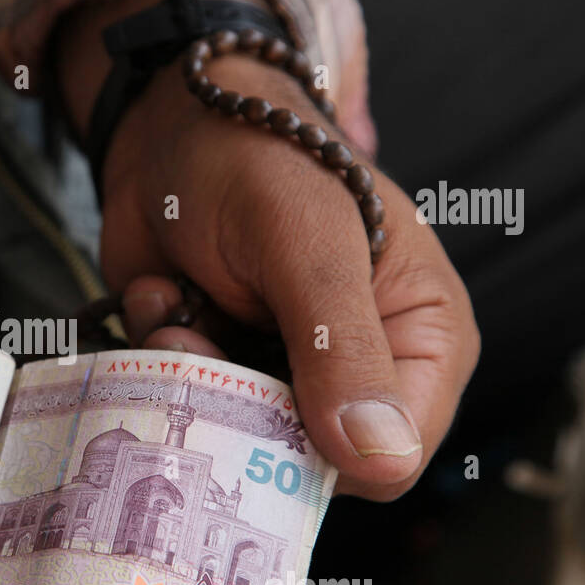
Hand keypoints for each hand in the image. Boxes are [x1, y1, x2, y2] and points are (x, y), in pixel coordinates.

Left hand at [101, 55, 478, 499]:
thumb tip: (381, 461)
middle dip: (241, 400)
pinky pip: (186, 405)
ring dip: (191, 370)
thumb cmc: (254, 156)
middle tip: (204, 328)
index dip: (323, 448)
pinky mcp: (223, 366)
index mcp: (424, 338)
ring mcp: (286, 373)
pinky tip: (167, 294)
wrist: (164, 124)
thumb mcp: (307, 244)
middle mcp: (362, 370)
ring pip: (236, 438)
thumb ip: (341, 349)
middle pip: (306, 461)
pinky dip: (161, 353)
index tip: (263, 385)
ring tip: (185, 301)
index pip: (393, 457)